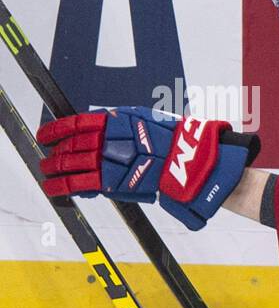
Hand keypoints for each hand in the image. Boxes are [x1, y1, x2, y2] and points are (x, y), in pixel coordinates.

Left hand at [38, 106, 259, 229]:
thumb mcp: (162, 126)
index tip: (49, 133)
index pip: (83, 122)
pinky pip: (82, 182)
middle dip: (57, 149)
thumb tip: (118, 132)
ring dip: (55, 167)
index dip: (61, 128)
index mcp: (125, 120)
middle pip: (74, 142)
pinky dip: (63, 185)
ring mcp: (114, 158)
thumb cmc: (190, 147)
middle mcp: (115, 136)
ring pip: (73, 160)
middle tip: (47, 156)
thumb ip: (138, 128)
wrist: (203, 166)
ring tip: (46, 173)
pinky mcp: (116, 180)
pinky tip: (53, 188)